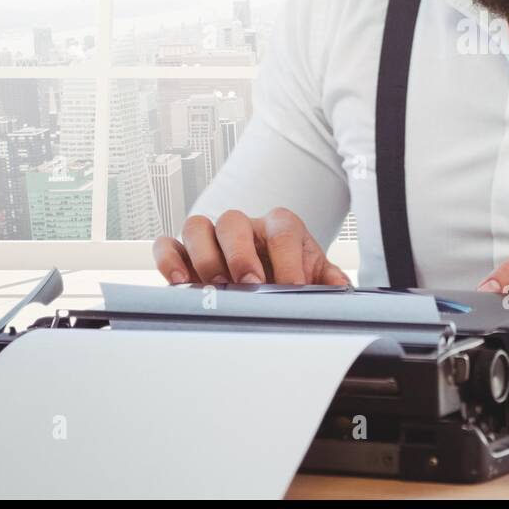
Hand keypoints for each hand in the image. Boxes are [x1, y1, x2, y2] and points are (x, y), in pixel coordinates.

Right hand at [151, 208, 350, 286]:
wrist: (272, 276)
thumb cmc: (292, 271)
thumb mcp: (316, 274)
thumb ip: (330, 279)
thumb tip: (340, 288)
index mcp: (280, 225)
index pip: (282, 230)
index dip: (287, 259)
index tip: (291, 287)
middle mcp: (244, 226)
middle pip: (232, 220)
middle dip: (240, 254)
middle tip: (249, 285)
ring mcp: (213, 236)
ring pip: (197, 226)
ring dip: (204, 256)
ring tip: (215, 287)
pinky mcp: (186, 252)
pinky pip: (168, 244)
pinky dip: (169, 260)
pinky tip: (181, 284)